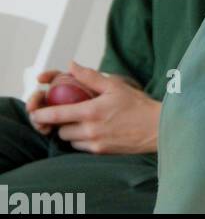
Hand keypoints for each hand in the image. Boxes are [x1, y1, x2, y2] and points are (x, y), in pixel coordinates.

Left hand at [28, 61, 161, 154]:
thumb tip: (70, 65)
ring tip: (82, 120)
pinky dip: (81, 140)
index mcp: (91, 111)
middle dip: (61, 121)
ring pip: (69, 140)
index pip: (57, 115)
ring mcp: (94, 143)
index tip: (35, 112)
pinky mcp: (100, 152)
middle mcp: (90, 130)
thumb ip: (90, 76)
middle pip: (61, 129)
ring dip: (70, 131)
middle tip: (68, 112)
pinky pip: (80, 148)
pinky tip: (93, 130)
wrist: (155, 128)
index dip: (42, 114)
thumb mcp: (114, 85)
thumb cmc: (137, 104)